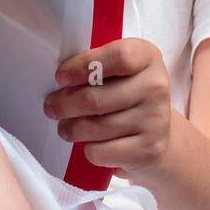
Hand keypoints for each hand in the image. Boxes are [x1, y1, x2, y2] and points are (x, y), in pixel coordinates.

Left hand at [42, 38, 172, 174]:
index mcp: (147, 57)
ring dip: (72, 129)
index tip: (61, 77)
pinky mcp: (149, 149)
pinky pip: (102, 152)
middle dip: (65, 104)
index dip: (83, 66)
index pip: (118, 57)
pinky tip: (89, 143)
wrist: (158, 132)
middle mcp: (156, 86)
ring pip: (96, 128)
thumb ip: (96, 65)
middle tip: (51, 107)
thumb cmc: (128, 92)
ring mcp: (155, 119)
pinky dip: (89, 150)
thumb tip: (61, 78)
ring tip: (65, 127)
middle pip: (96, 98)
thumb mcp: (119, 69)